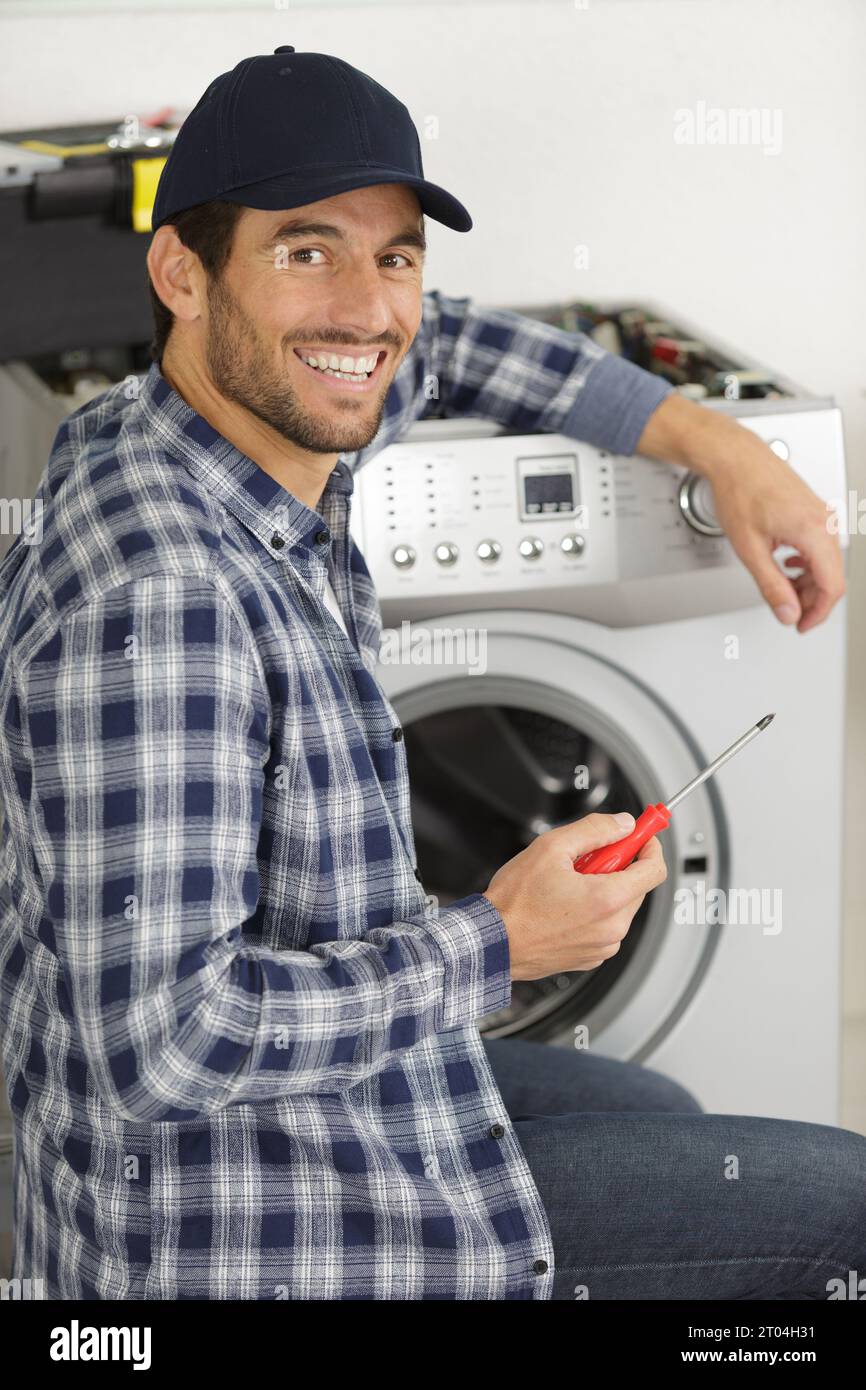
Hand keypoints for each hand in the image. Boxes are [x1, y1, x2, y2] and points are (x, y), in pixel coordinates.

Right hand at [483, 812, 666, 980]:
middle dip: (618, 866)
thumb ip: (595, 830)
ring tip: (567, 885)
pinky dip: (594, 912)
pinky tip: (564, 906)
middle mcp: (612, 928)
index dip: (649, 845)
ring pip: (620, 907)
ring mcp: (603, 947)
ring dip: (603, 890)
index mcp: (607, 900)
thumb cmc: (514, 902)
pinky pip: (605, 927)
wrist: (491, 943)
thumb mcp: (551, 847)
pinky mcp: (591, 957)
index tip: (640, 836)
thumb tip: (622, 824)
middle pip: (637, 886)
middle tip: (586, 859)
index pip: (655, 869)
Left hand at [637, 396, 845, 632]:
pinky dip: (806, 563)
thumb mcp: (750, 549)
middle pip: (832, 576)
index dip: (817, 613)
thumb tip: (788, 613)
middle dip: (810, 600)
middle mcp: (823, 521)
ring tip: (782, 588)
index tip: (800, 625)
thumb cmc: (739, 491)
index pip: (832, 586)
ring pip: (826, 562)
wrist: (735, 458)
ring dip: (807, 582)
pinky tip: (787, 565)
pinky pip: (820, 545)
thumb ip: (771, 586)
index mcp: (813, 531)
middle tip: (788, 612)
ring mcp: (820, 514)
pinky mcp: (813, 511)